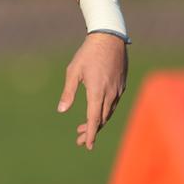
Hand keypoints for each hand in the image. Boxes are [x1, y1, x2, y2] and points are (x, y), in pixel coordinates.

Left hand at [56, 32, 127, 149]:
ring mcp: (118, 90)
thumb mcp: (73, 71)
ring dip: (99, 122)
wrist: (109, 37)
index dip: (91, 134)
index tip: (87, 145)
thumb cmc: (88, 53)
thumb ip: (68, 92)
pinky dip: (105, 111)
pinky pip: (114, 103)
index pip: (94, 119)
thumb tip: (61, 110)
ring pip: (109, 112)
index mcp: (97, 91)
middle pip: (102, 119)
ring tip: (85, 127)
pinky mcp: (122, 85)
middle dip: (92, 131)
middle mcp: (110, 93)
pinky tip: (98, 110)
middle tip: (80, 139)